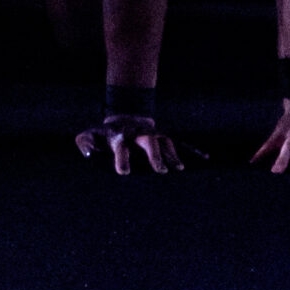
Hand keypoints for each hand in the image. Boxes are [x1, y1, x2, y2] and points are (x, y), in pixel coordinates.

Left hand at [76, 112, 192, 174]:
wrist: (124, 116)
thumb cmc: (106, 135)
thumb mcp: (90, 135)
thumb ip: (84, 143)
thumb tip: (87, 154)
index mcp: (120, 137)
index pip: (121, 147)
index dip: (122, 159)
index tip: (124, 173)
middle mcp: (139, 136)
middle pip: (148, 142)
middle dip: (154, 155)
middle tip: (160, 170)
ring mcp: (152, 135)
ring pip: (165, 142)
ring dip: (172, 154)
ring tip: (178, 168)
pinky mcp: (162, 138)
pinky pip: (179, 143)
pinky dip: (192, 149)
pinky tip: (204, 157)